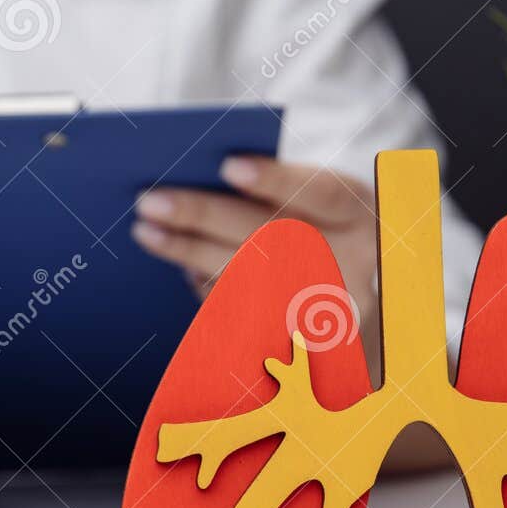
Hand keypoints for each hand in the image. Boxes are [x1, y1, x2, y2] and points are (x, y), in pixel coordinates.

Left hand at [131, 156, 378, 344]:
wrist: (353, 305)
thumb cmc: (321, 231)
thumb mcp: (316, 205)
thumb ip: (277, 189)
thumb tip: (197, 178)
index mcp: (360, 216)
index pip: (323, 194)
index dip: (276, 181)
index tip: (228, 166)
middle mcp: (351, 264)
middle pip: (270, 237)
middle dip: (205, 215)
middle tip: (150, 199)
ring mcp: (323, 309)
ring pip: (245, 278)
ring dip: (188, 253)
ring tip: (145, 230)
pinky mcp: (296, 341)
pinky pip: (238, 312)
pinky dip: (204, 285)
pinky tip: (176, 264)